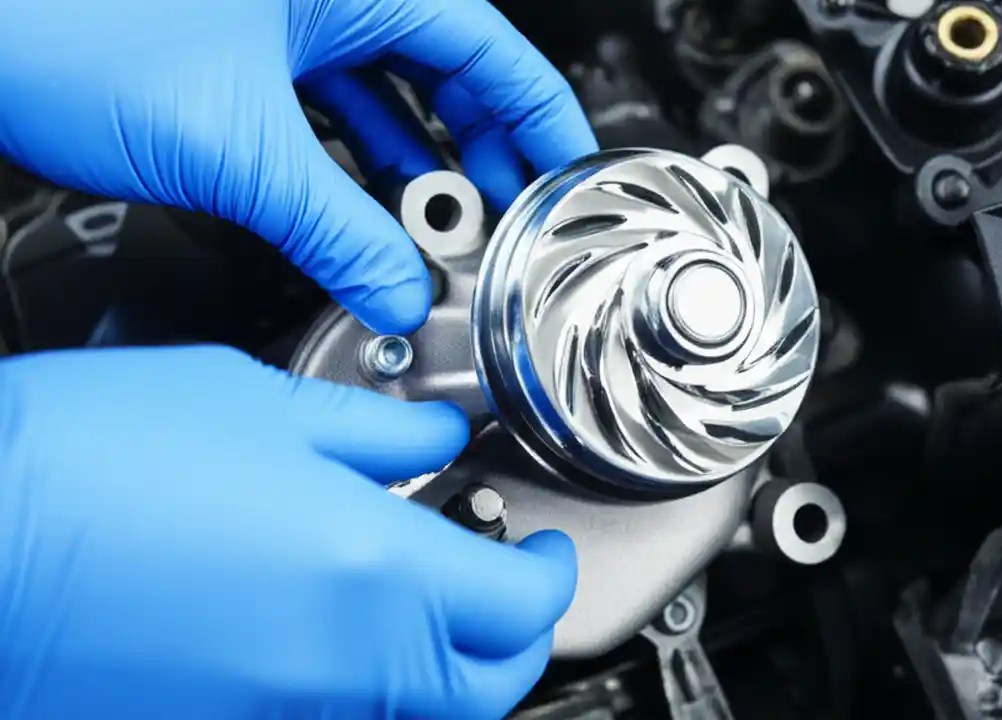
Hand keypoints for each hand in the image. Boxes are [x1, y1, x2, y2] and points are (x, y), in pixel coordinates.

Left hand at [0, 0, 597, 334]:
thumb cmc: (62, 24)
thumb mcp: (236, 149)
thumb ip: (335, 232)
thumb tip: (397, 292)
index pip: (491, 49)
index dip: (540, 121)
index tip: (569, 178)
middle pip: (445, 78)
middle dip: (475, 161)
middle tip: (498, 229)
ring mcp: (283, 20)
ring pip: (384, 101)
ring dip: (410, 174)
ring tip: (434, 241)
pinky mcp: (243, 54)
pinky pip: (326, 114)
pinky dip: (350, 169)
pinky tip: (363, 220)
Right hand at [0, 346, 576, 717]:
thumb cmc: (90, 461)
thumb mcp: (258, 404)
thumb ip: (375, 433)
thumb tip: (437, 439)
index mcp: (372, 573)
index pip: (524, 606)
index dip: (552, 573)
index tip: (543, 547)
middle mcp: (342, 664)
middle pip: (486, 687)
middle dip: (516, 637)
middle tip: (505, 580)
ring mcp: (280, 709)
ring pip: (413, 709)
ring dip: (442, 660)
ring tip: (420, 591)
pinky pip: (331, 712)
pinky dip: (362, 680)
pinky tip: (330, 620)